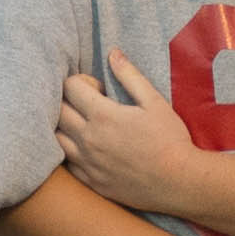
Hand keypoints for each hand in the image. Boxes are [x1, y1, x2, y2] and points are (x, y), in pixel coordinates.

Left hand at [54, 60, 202, 219]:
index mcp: (102, 115)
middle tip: (90, 105)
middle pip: (57, 111)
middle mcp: (88, 139)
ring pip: (56, 138)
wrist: (179, 182)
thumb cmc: (170, 139)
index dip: (82, 82)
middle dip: (69, 101)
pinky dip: (71, 151)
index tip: (99, 89)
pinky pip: (66, 163)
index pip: (69, 87)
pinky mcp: (90, 181)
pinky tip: (89, 149)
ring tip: (85, 125)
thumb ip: (129, 76)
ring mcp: (87, 163)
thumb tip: (112, 53)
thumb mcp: (154, 102)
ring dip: (65, 127)